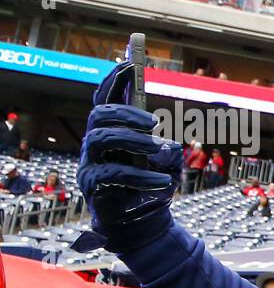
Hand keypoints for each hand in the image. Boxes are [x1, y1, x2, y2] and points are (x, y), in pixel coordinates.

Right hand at [73, 61, 182, 253]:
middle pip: (99, 115)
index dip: (114, 81)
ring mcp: (90, 163)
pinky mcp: (93, 186)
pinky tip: (165, 182)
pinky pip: (113, 174)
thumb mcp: (166, 164)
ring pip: (101, 138)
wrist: (143, 224)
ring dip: (134, 140)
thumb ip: (166, 149)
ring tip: (161, 148)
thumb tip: (169, 143)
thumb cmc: (152, 187)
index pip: (106, 100)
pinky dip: (143, 176)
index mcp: (112, 132)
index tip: (128, 63)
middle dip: (126, 111)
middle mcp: (96, 144)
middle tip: (153, 122)